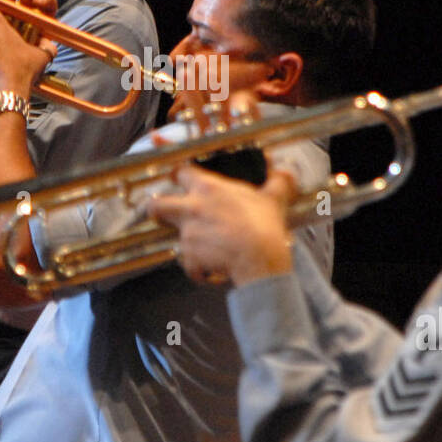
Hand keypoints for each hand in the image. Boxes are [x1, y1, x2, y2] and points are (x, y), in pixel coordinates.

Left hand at [147, 165, 297, 286]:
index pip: (181, 173)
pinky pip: (189, 264)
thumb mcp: (273, 198)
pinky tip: (214, 269)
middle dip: (157, 210)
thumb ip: (276, 182)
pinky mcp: (189, 257)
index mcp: (208, 188)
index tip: (179, 178)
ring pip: (176, 239)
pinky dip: (199, 269)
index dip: (178, 175)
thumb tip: (284, 172)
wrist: (258, 258)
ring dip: (188, 245)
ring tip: (206, 250)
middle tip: (167, 215)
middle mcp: (191, 209)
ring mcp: (187, 234)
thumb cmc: (264, 226)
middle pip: (157, 205)